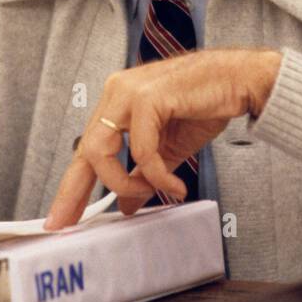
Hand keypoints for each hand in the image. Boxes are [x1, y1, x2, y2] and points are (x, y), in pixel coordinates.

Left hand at [44, 48, 282, 229]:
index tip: (62, 217)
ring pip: (102, 150)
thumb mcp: (169, 148)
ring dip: (124, 181)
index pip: (85, 148)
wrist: (239, 80)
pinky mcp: (148, 97)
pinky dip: (157, 174)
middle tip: (73, 221)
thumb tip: (125, 205)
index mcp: (117, 102)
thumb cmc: (206, 105)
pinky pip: (142, 150)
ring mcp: (129, 92)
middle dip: (77, 192)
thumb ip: (144, 173)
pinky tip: (175, 184)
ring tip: (150, 191)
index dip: (71, 186)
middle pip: (84, 150)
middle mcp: (116, 93)